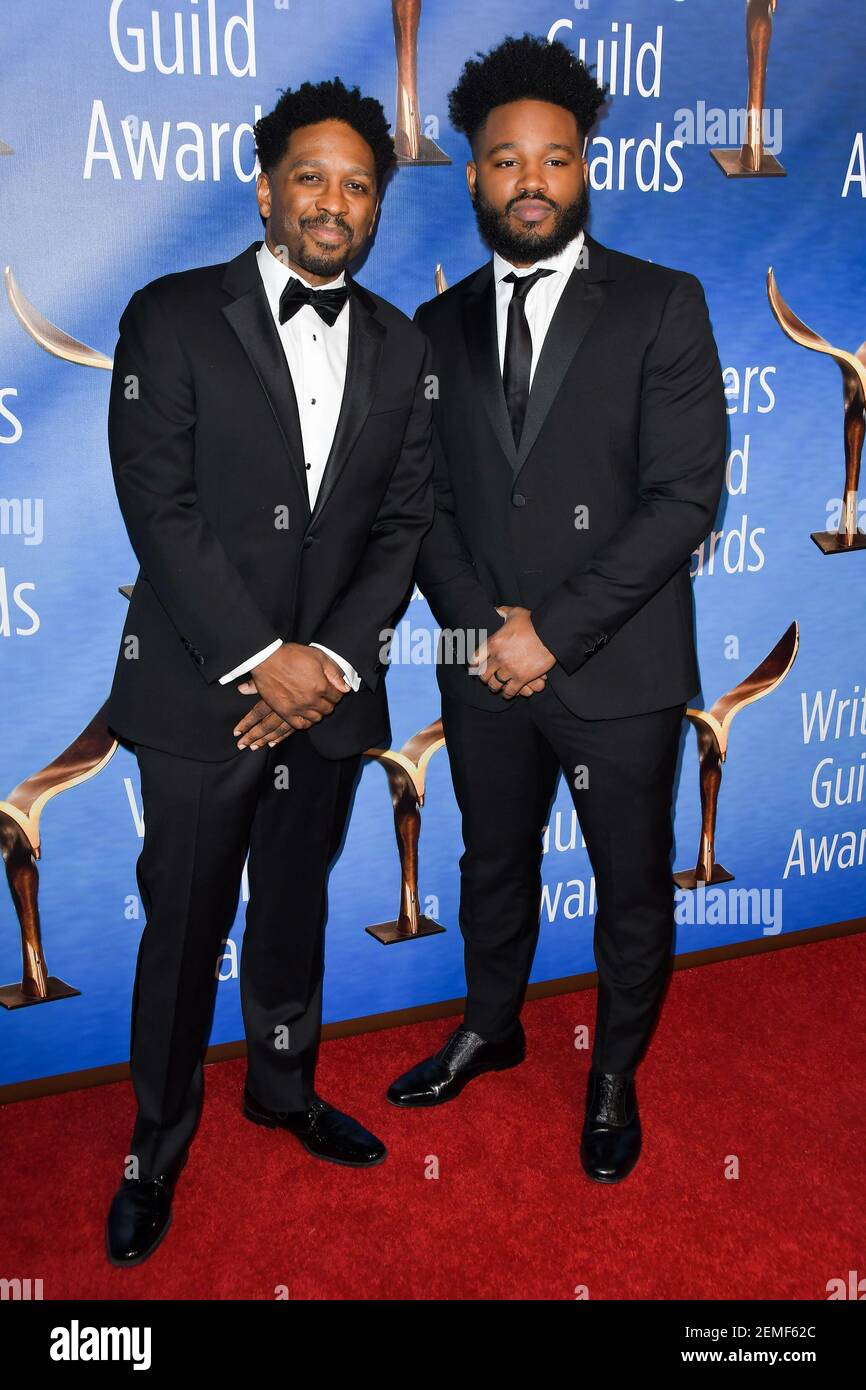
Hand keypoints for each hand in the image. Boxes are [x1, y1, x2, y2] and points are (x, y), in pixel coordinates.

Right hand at [233, 645, 347, 748]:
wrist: (266, 659)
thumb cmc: (292, 655)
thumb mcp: (318, 657)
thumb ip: (334, 673)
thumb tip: (345, 688)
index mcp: (321, 686)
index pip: (337, 696)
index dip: (337, 692)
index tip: (332, 689)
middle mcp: (311, 699)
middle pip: (328, 708)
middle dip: (329, 702)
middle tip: (324, 696)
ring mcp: (298, 707)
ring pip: (316, 718)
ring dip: (318, 712)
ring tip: (314, 704)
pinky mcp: (285, 712)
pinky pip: (300, 725)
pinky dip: (306, 722)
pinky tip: (306, 715)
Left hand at [471, 606, 555, 699]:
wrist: (551, 633)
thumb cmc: (533, 622)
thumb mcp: (515, 612)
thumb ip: (503, 612)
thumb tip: (496, 610)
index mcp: (494, 642)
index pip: (475, 658)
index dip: (474, 664)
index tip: (475, 666)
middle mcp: (499, 657)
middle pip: (483, 674)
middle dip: (484, 677)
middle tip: (487, 677)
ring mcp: (510, 669)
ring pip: (495, 684)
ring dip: (495, 686)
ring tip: (497, 686)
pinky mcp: (522, 678)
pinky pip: (510, 691)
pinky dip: (507, 693)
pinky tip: (508, 693)